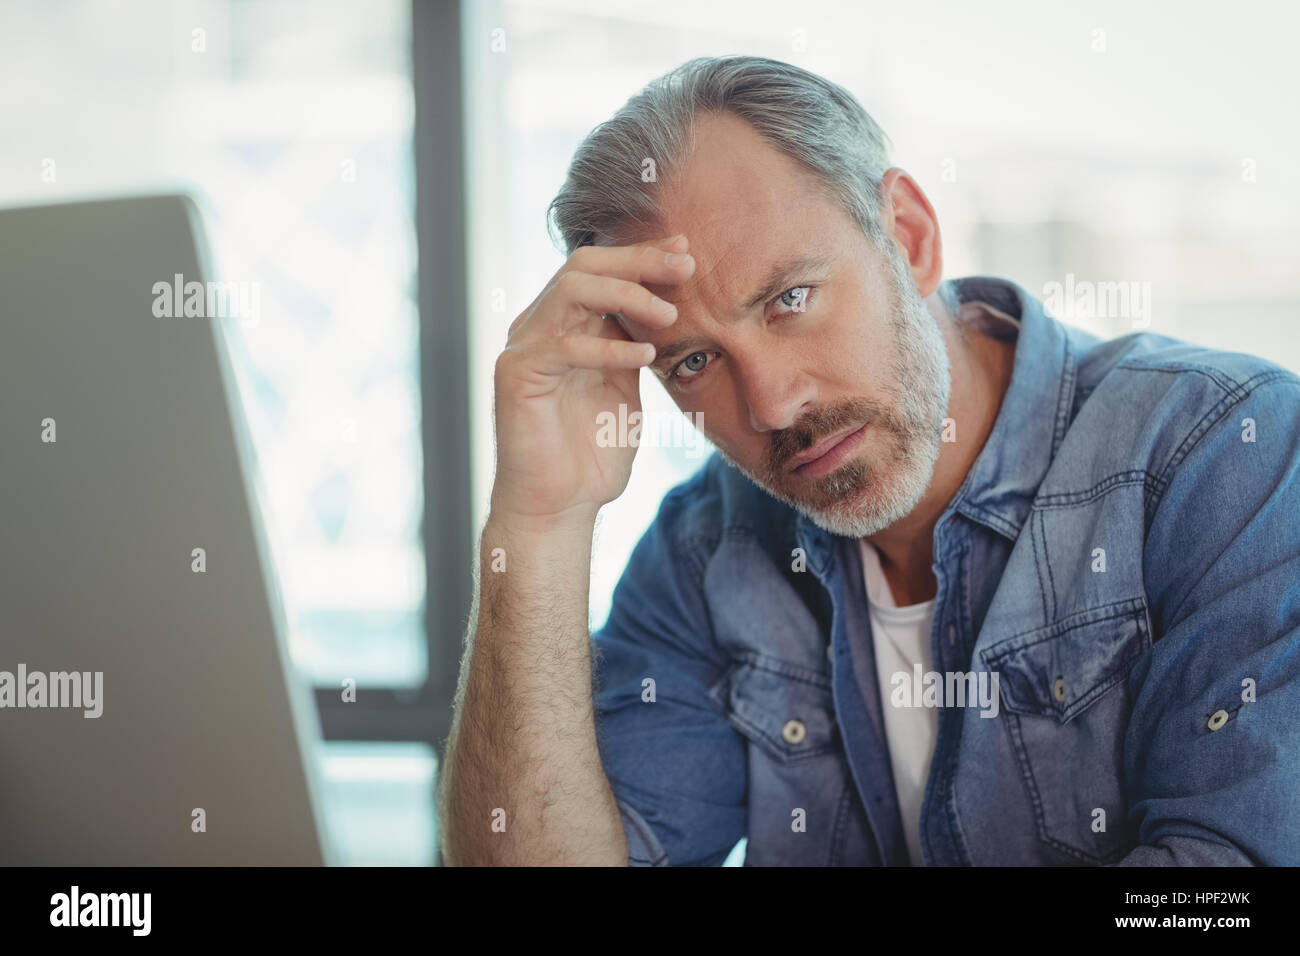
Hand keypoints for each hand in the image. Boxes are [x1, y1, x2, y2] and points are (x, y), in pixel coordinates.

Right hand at [489, 234, 695, 527]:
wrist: (560, 507)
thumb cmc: (591, 453)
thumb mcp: (625, 387)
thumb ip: (633, 344)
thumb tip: (667, 302)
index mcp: (563, 324)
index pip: (601, 269)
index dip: (643, 255)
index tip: (688, 252)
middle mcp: (537, 326)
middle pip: (584, 265)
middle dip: (638, 261)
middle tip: (687, 267)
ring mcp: (523, 347)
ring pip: (571, 290)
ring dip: (626, 294)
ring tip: (670, 316)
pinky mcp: (516, 376)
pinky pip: (565, 346)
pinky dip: (609, 348)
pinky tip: (645, 356)